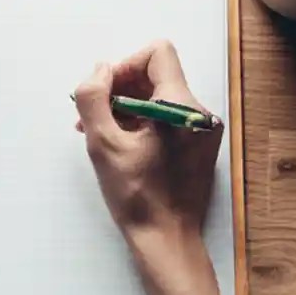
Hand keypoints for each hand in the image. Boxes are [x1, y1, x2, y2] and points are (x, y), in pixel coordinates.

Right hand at [73, 40, 222, 247]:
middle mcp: (199, 112)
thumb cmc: (136, 195)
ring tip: (102, 134)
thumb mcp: (103, 143)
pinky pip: (167, 117)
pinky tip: (122, 144)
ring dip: (127, 107)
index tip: (105, 95)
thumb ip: (94, 97)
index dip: (125, 66)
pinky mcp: (199, 145)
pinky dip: (142, 122)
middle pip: (156, 75)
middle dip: (120, 89)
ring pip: (159, 96)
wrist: (166, 240)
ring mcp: (202, 129)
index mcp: (181, 106)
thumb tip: (101, 69)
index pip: (157, 54)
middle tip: (92, 118)